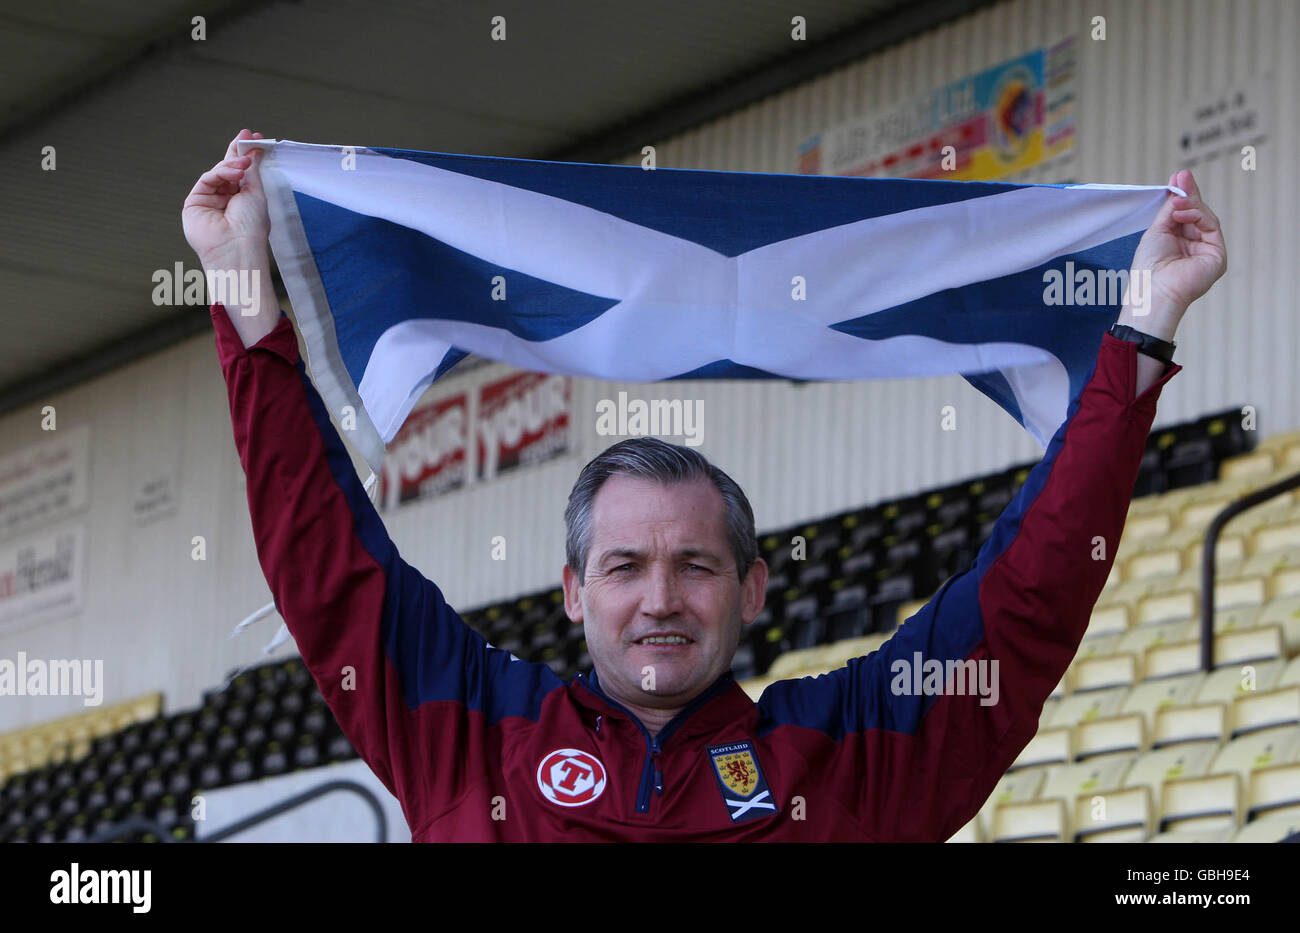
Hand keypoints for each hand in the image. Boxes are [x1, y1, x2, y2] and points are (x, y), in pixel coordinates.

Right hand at [182, 128, 269, 268]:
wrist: (237, 249)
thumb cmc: (251, 227)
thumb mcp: (255, 193)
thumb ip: (251, 171)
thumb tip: (254, 149)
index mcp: (242, 200)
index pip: (242, 173)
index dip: (246, 154)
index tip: (254, 138)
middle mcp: (225, 200)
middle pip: (228, 169)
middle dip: (237, 151)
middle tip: (247, 135)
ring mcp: (209, 200)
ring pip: (217, 173)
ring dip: (231, 164)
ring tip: (244, 163)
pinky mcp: (194, 202)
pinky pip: (207, 179)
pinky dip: (220, 172)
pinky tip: (236, 171)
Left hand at [1120, 168, 1226, 336]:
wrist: (1154, 290)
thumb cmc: (1149, 268)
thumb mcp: (1157, 231)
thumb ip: (1170, 210)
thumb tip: (1177, 186)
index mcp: (1178, 243)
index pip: (1184, 215)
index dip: (1183, 196)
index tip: (1178, 177)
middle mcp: (1194, 246)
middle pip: (1197, 213)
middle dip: (1190, 193)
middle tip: (1182, 175)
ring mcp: (1207, 250)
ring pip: (1205, 217)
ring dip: (1190, 204)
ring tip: (1177, 198)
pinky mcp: (1218, 255)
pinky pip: (1211, 226)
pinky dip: (1197, 215)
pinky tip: (1182, 211)